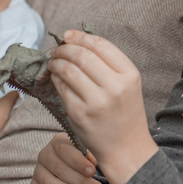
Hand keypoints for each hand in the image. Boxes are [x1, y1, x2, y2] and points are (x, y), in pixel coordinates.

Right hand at [29, 134, 102, 183]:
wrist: (76, 178)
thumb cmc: (86, 165)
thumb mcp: (91, 157)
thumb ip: (92, 158)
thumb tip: (92, 162)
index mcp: (59, 142)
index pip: (65, 150)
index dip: (78, 162)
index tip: (92, 172)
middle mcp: (45, 155)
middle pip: (59, 169)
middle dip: (80, 181)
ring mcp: (37, 172)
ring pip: (50, 183)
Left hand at [47, 30, 157, 183]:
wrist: (126, 148)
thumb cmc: (124, 113)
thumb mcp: (127, 84)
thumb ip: (108, 63)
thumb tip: (74, 40)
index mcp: (129, 75)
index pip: (101, 45)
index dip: (80, 36)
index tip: (68, 35)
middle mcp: (114, 86)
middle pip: (82, 55)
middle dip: (64, 48)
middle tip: (57, 49)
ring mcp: (96, 101)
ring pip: (68, 70)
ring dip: (56, 62)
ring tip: (53, 62)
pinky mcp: (79, 114)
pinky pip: (62, 88)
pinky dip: (55, 79)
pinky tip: (55, 78)